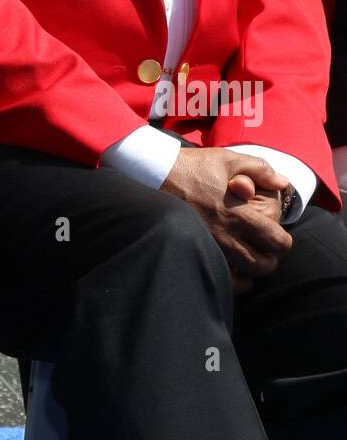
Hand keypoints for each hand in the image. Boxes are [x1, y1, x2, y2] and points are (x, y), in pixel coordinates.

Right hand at [162, 149, 291, 293]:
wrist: (155, 174)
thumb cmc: (193, 166)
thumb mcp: (228, 159)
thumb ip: (260, 169)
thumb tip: (283, 182)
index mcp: (239, 213)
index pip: (276, 241)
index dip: (283, 242)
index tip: (278, 237)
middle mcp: (226, 235)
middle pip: (263, 265)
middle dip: (270, 259)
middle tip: (264, 250)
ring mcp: (210, 246)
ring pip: (244, 277)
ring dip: (252, 271)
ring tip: (249, 259)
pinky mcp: (196, 250)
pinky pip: (220, 279)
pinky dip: (231, 280)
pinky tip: (231, 269)